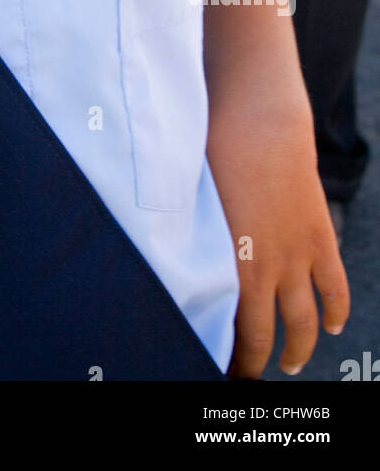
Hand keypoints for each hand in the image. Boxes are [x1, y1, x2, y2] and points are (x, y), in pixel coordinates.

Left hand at [208, 105, 349, 378]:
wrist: (258, 121)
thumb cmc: (209, 152)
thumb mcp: (186, 199)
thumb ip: (184, 234)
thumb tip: (163, 252)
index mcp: (227, 264)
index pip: (225, 328)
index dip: (220, 352)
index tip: (208, 362)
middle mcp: (265, 269)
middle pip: (264, 336)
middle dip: (254, 363)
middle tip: (246, 378)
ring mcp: (297, 256)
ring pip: (304, 321)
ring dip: (299, 348)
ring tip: (292, 363)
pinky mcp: (318, 237)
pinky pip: (335, 287)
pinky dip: (336, 311)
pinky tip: (332, 325)